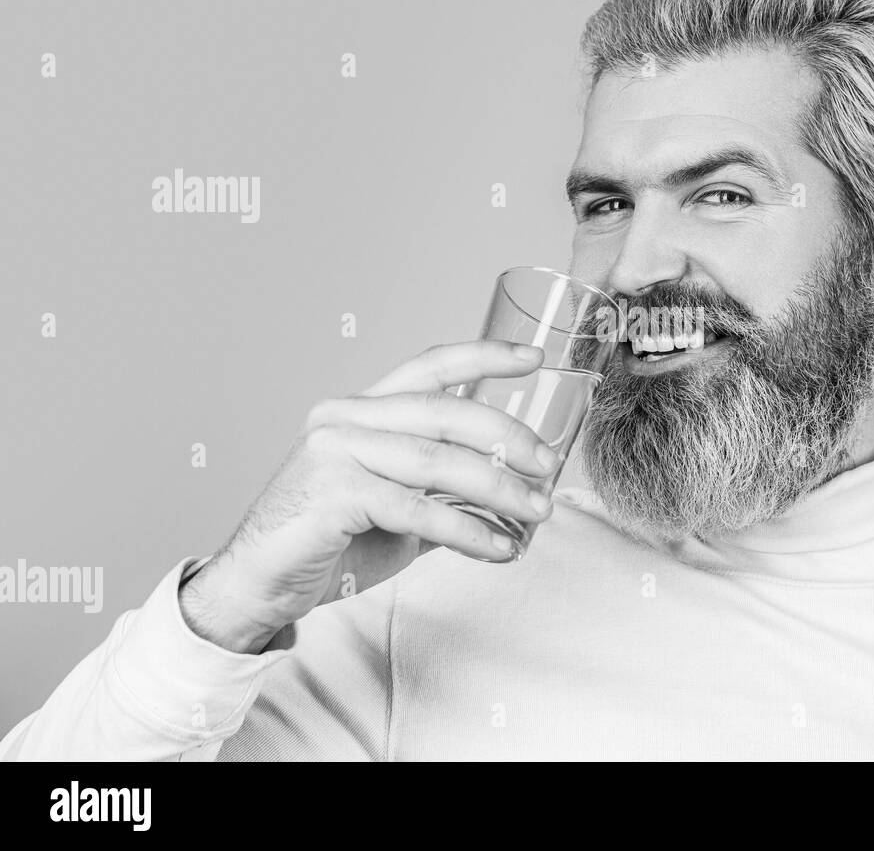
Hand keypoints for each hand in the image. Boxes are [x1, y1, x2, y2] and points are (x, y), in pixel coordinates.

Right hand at [179, 340, 560, 652]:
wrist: (258, 586)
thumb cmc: (327, 544)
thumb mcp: (396, 508)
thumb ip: (441, 491)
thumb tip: (509, 496)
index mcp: (361, 411)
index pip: (429, 367)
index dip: (483, 356)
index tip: (533, 356)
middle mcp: (345, 419)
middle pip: (445, 412)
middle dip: (507, 436)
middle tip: (547, 465)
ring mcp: (335, 453)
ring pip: (438, 461)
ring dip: (498, 489)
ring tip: (536, 512)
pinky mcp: (332, 495)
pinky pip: (417, 510)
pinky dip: (467, 531)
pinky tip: (497, 547)